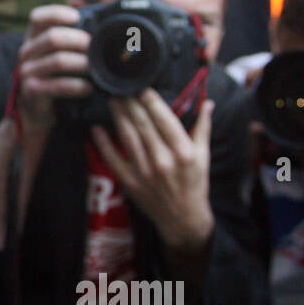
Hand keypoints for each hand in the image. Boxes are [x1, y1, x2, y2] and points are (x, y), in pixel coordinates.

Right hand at [16, 4, 91, 127]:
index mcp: (32, 38)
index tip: (77, 18)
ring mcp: (27, 72)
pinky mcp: (32, 91)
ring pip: (57, 61)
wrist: (35, 110)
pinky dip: (77, 86)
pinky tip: (89, 88)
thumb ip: (68, 27)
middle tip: (93, 45)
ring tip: (94, 67)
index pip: (38, 17)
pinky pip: (58, 86)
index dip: (58, 13)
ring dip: (81, 63)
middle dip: (77, 40)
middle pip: (52, 37)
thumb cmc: (52, 75)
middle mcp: (26, 52)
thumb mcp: (57, 50)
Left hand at [91, 92, 214, 254]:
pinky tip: (96, 128)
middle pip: (143, 124)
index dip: (151, 101)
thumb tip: (207, 102)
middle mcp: (163, 160)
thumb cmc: (195, 184)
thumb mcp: (203, 156)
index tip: (142, 86)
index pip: (165, 119)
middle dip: (130, 103)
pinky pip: (113, 159)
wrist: (183, 218)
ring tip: (111, 99)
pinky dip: (103, 143)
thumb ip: (202, 127)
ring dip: (117, 116)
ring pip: (127, 137)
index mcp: (183, 152)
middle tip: (120, 86)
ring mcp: (145, 172)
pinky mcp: (130, 182)